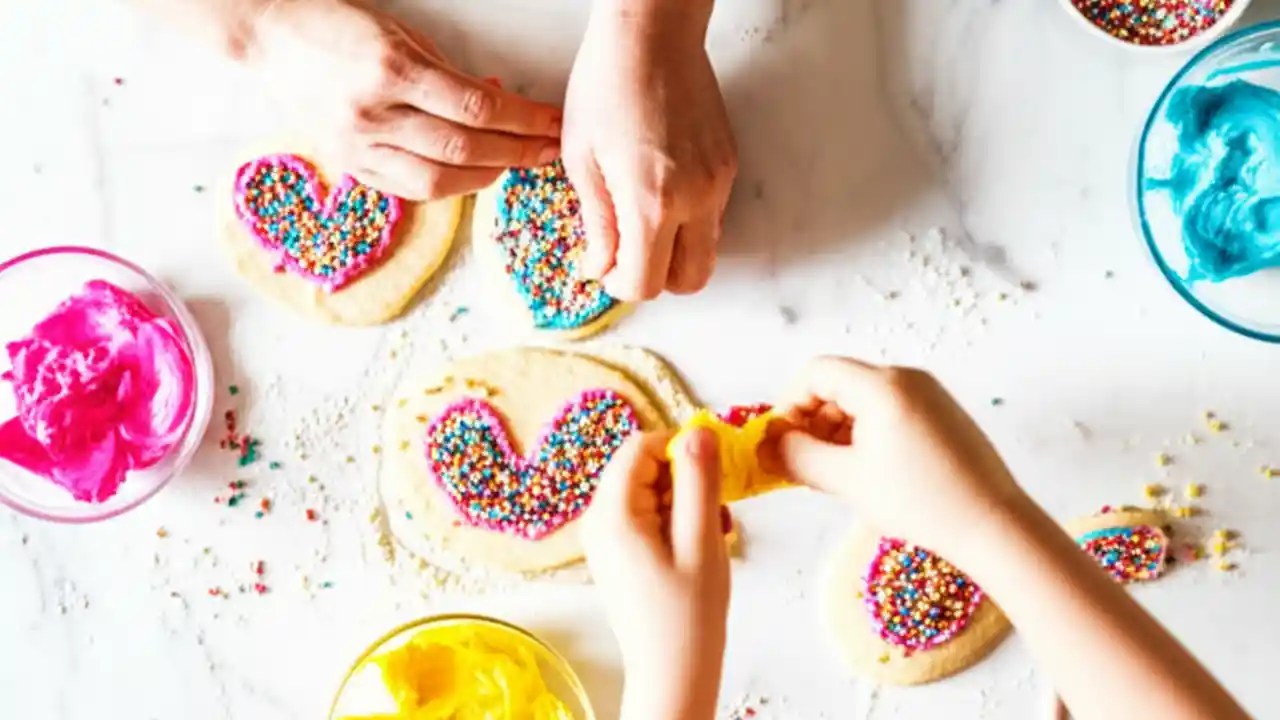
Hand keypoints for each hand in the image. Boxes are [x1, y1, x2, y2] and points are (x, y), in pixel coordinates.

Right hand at [249, 0, 560, 199]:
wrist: (271, 37)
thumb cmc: (340, 28)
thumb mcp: (402, 36)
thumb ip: (450, 75)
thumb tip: (499, 102)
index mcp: (392, 71)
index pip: (477, 108)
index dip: (523, 120)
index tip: (551, 123)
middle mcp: (374, 114)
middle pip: (465, 150)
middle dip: (516, 152)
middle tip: (547, 150)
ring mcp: (358, 146)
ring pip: (439, 180)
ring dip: (487, 176)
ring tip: (513, 163)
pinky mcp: (349, 165)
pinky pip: (410, 189)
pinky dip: (448, 186)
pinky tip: (470, 175)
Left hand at [563, 1, 736, 299]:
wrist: (652, 33)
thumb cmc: (607, 84)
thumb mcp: (582, 159)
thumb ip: (597, 224)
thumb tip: (599, 267)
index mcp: (653, 201)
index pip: (646, 283)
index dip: (619, 287)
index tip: (602, 269)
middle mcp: (697, 199)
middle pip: (691, 281)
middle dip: (656, 280)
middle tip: (624, 257)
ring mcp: (719, 183)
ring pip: (707, 251)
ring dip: (674, 253)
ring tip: (638, 221)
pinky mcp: (729, 166)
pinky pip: (713, 217)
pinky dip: (687, 222)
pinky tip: (658, 192)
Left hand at [583, 430, 728, 719]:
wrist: (671, 675)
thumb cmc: (689, 615)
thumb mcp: (701, 540)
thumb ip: (699, 481)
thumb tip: (698, 431)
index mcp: (612, 513)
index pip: (640, 446)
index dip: (680, 448)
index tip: (715, 472)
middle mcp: (598, 520)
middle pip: (644, 467)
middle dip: (687, 480)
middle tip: (719, 513)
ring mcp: (604, 538)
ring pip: (650, 491)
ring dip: (687, 502)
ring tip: (714, 535)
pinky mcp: (617, 553)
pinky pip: (647, 516)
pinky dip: (677, 522)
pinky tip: (700, 547)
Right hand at [773, 356, 1029, 563]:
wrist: (993, 524)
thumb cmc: (921, 502)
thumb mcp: (847, 480)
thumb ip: (798, 457)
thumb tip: (768, 445)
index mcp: (882, 385)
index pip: (816, 373)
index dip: (789, 404)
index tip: (781, 442)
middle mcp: (906, 378)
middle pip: (839, 383)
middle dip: (812, 420)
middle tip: (803, 464)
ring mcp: (928, 393)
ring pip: (862, 398)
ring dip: (837, 429)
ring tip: (834, 473)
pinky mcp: (941, 412)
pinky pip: (888, 408)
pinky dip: (865, 432)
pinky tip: (866, 470)